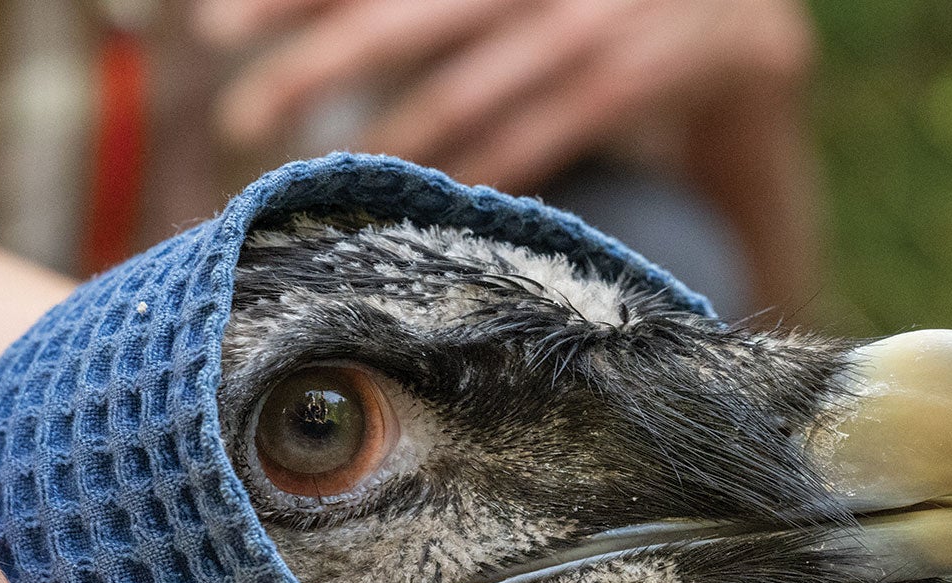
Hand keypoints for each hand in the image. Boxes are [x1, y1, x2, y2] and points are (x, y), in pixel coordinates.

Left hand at [199, 0, 812, 195]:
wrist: (740, 3)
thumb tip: (321, 19)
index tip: (211, 24)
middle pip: (400, 20)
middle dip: (310, 68)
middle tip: (243, 115)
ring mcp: (585, 25)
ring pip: (462, 94)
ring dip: (385, 139)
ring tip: (313, 169)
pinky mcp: (628, 81)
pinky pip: (532, 139)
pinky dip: (473, 169)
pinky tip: (419, 194)